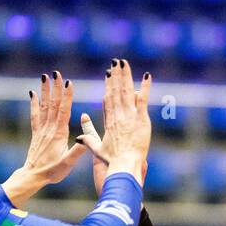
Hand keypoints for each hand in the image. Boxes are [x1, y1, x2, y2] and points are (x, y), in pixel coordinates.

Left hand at [2, 71, 89, 206]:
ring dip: (45, 90)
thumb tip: (86, 141)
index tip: (68, 82)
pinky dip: (34, 103)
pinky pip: (35, 114)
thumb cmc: (52, 171)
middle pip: (53, 104)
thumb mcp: (68, 163)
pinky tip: (33, 93)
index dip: (66, 96)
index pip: (64, 111)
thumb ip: (77, 152)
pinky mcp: (36, 132)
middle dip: (55, 87)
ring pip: (44, 106)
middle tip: (56, 72)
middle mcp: (49, 128)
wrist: (33, 176)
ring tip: (45, 76)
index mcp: (59, 133)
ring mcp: (41, 129)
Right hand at [75, 59, 150, 189]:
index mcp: (109, 121)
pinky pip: (143, 99)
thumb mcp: (98, 150)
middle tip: (116, 61)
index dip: (109, 85)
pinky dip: (145, 87)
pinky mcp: (141, 119)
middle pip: (116, 91)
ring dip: (125, 75)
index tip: (108, 74)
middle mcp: (118, 115)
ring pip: (127, 91)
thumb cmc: (112, 160)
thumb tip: (78, 138)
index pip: (108, 99)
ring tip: (124, 62)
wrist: (124, 164)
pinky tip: (147, 76)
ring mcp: (129, 115)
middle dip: (116, 75)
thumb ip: (89, 141)